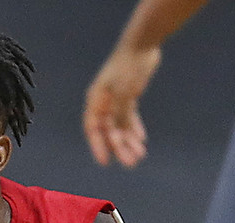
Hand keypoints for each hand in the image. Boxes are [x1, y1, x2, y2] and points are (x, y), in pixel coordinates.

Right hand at [83, 44, 160, 167]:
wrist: (142, 46)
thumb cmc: (127, 67)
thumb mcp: (122, 93)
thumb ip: (118, 114)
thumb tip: (116, 134)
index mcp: (96, 101)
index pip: (92, 129)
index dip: (98, 146)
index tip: (105, 162)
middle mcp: (104, 103)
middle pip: (109, 131)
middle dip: (119, 147)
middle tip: (131, 162)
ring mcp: (116, 100)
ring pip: (120, 126)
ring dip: (129, 141)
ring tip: (140, 155)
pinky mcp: (128, 96)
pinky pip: (129, 118)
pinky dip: (134, 128)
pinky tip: (141, 139)